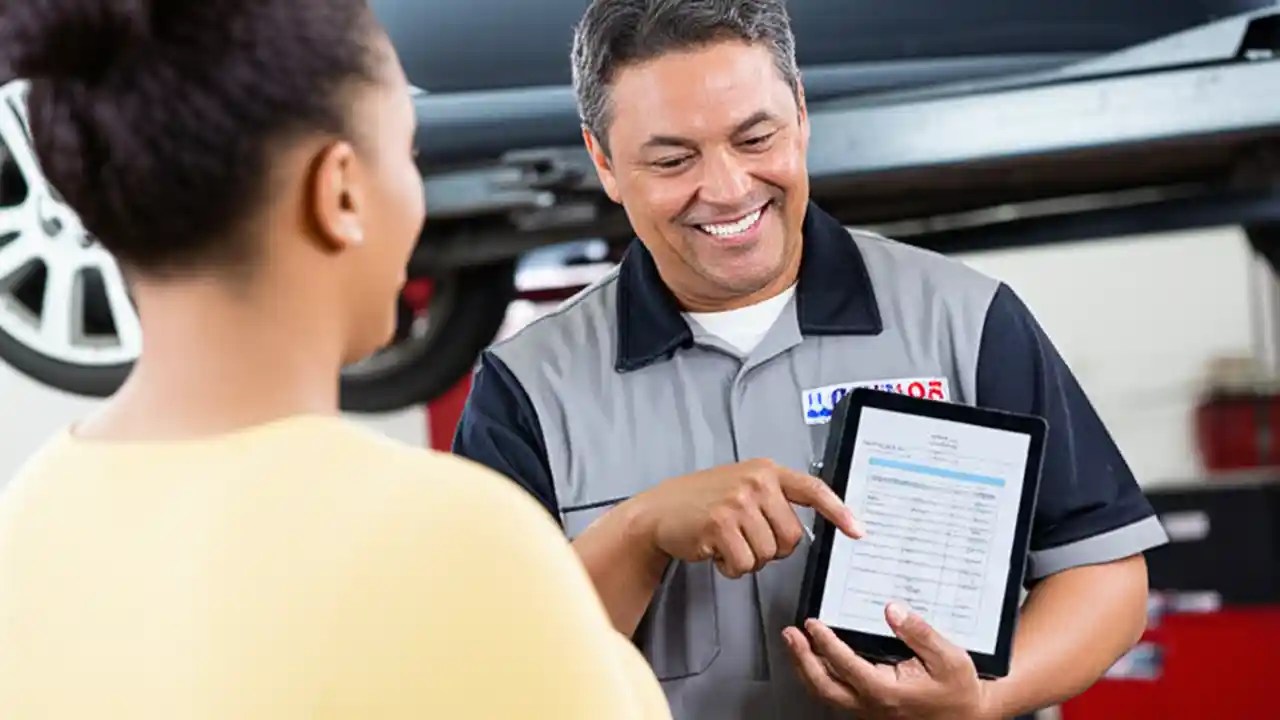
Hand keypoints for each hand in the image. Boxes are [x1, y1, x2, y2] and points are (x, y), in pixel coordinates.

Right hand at [635, 458, 863, 577]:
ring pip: (768, 555)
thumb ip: (772, 498)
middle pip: (791, 537)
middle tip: (745, 537)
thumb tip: (804, 529)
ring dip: (748, 558)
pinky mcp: (720, 525)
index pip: (812, 489)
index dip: (838, 511)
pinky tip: (715, 550)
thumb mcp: (742, 487)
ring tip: (725, 540)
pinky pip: (744, 564)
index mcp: (766, 471)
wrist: (658, 511)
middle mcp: (755, 482)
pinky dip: (730, 567)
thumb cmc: (702, 502)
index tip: (857, 530)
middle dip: (772, 548)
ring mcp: (737, 502)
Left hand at [783, 602, 992, 719]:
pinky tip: (816, 661)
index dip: (826, 644)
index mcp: (887, 692)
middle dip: (802, 659)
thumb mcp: (949, 657)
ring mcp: (868, 712)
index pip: (846, 665)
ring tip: (795, 644)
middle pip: (823, 686)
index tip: (813, 624)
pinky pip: (836, 695)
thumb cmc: (958, 691)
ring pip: (826, 694)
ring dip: (806, 668)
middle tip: (790, 635)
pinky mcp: (869, 711)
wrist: (969, 717)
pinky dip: (820, 677)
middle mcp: (872, 705)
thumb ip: (919, 632)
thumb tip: (892, 609)